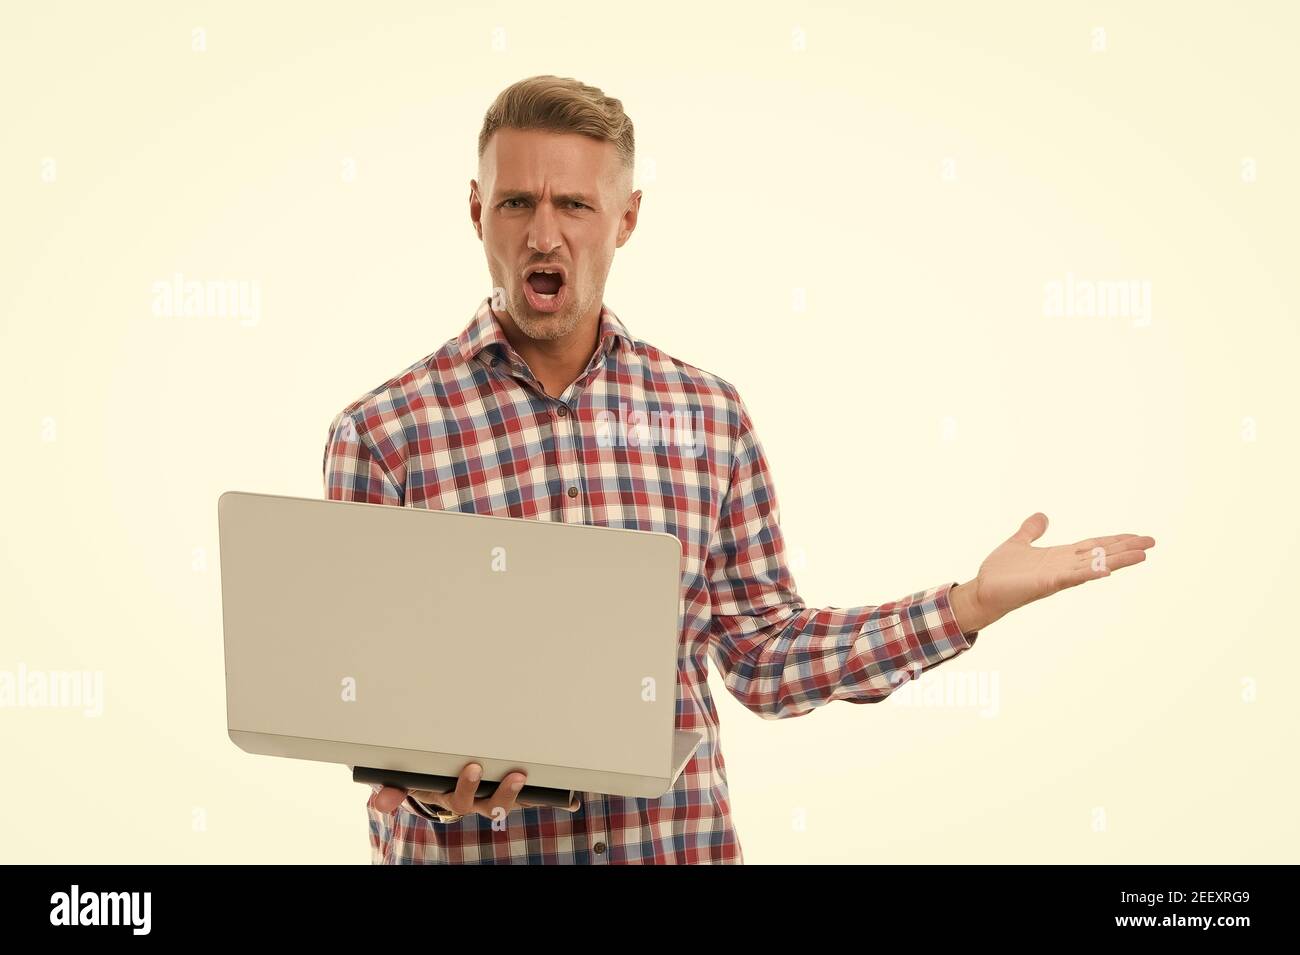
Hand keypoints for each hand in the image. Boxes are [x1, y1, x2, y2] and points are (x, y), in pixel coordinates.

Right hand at [370, 762, 580, 817]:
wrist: (440, 783)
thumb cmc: (427, 776)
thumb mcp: (408, 782)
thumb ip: (394, 790)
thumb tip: (379, 801)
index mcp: (452, 797)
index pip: (459, 797)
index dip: (467, 786)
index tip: (473, 767)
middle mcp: (476, 800)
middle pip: (491, 803)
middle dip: (501, 791)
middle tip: (512, 773)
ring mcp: (494, 796)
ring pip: (510, 800)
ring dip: (521, 791)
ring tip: (528, 774)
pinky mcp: (511, 791)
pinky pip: (532, 797)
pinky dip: (552, 798)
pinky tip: (571, 799)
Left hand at [951, 512, 1154, 632]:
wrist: (982, 591)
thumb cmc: (1001, 572)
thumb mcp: (1018, 543)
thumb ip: (1031, 531)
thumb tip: (1042, 515)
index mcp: (1060, 556)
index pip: (1094, 546)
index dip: (1115, 540)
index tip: (1139, 536)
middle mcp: (1064, 566)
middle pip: (1101, 555)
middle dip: (1126, 549)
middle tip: (1152, 543)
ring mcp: (1057, 576)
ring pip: (1093, 566)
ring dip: (1117, 561)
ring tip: (1141, 555)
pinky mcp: (1045, 584)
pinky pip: (1071, 578)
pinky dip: (1088, 573)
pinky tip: (1105, 570)